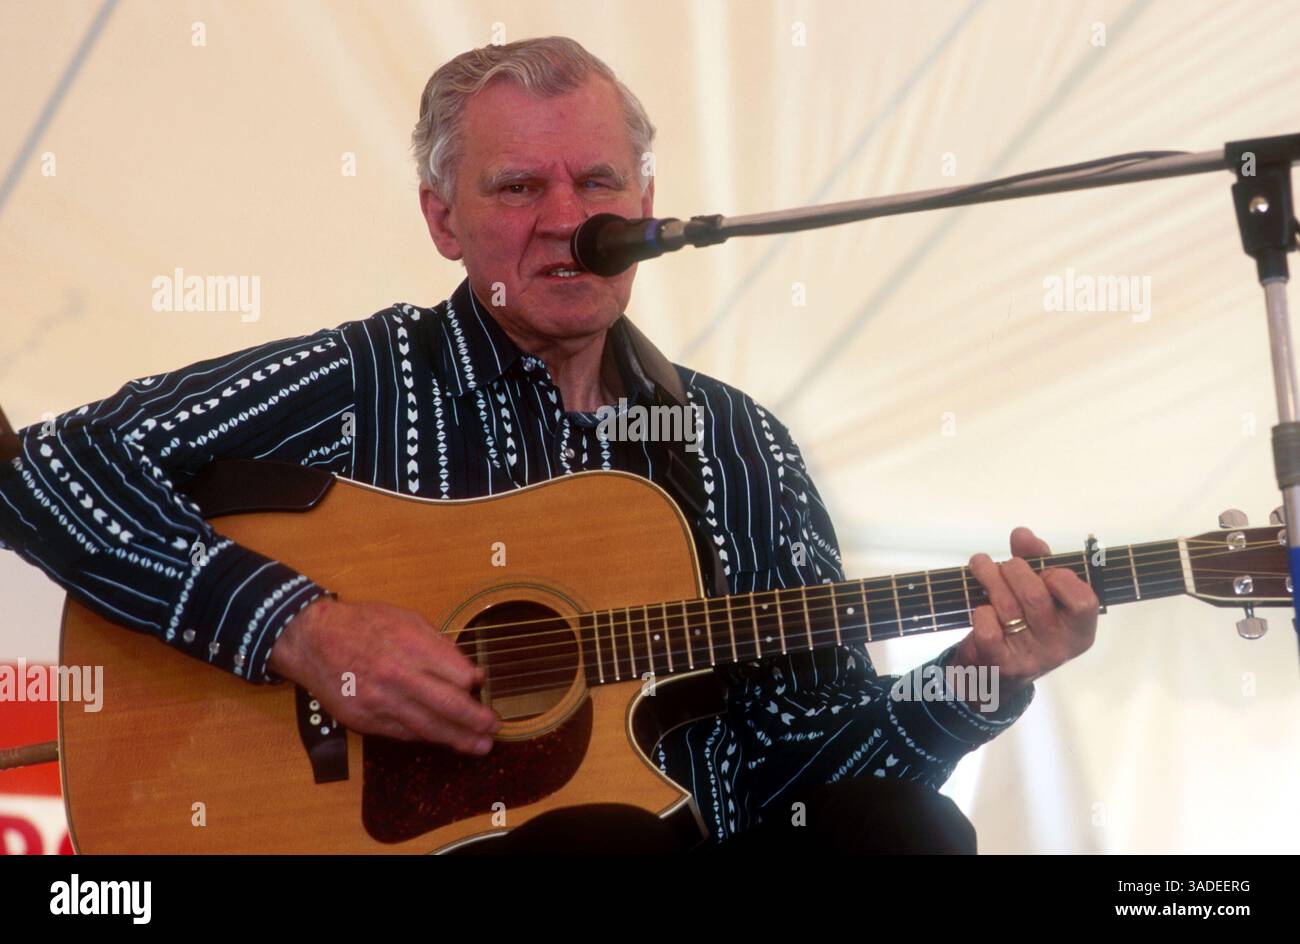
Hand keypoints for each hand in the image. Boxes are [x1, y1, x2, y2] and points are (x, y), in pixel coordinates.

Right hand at [267, 596, 499, 753]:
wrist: (313, 640)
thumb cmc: (363, 624)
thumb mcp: (407, 619)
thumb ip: (439, 645)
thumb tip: (469, 672)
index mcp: (412, 645)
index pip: (458, 674)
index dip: (474, 683)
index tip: (481, 686)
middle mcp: (398, 675)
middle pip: (449, 705)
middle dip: (476, 720)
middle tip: (493, 728)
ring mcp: (380, 701)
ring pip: (428, 727)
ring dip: (457, 739)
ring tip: (478, 746)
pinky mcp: (364, 719)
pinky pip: (403, 733)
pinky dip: (425, 737)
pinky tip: (441, 739)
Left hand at [948, 526, 1098, 698]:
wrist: (996, 674)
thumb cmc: (1025, 624)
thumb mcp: (1040, 594)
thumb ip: (1037, 561)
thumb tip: (1022, 535)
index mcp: (1080, 631)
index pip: (1083, 601)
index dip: (1060, 578)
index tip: (1045, 571)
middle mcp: (1060, 647)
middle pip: (1035, 595)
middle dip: (1013, 568)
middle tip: (1003, 565)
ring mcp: (1030, 658)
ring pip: (1007, 605)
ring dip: (988, 576)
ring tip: (980, 565)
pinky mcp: (1001, 664)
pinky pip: (987, 626)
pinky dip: (980, 610)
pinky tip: (981, 607)